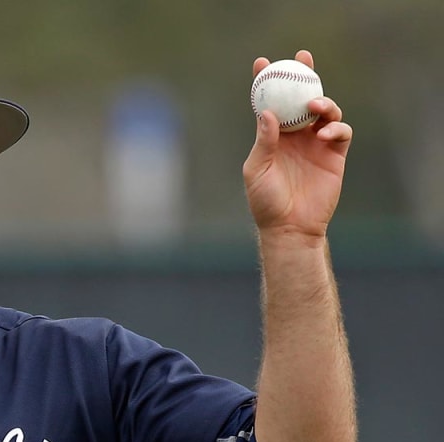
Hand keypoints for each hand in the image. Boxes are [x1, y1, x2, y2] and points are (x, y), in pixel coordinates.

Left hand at [242, 50, 352, 242]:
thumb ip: (264, 141)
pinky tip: (324, 133)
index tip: (262, 63)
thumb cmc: (266, 200)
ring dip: (323, 102)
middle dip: (303, 75)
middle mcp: (296, 135)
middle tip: (302, 58)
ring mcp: (316, 143)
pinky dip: (336, 127)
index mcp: (273, 136)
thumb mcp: (257, 169)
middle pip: (302, 98)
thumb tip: (267, 112)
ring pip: (326, 111)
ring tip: (314, 106)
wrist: (289, 226)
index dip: (268, 82)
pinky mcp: (335, 155)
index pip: (271, 102)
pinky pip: (341, 132)